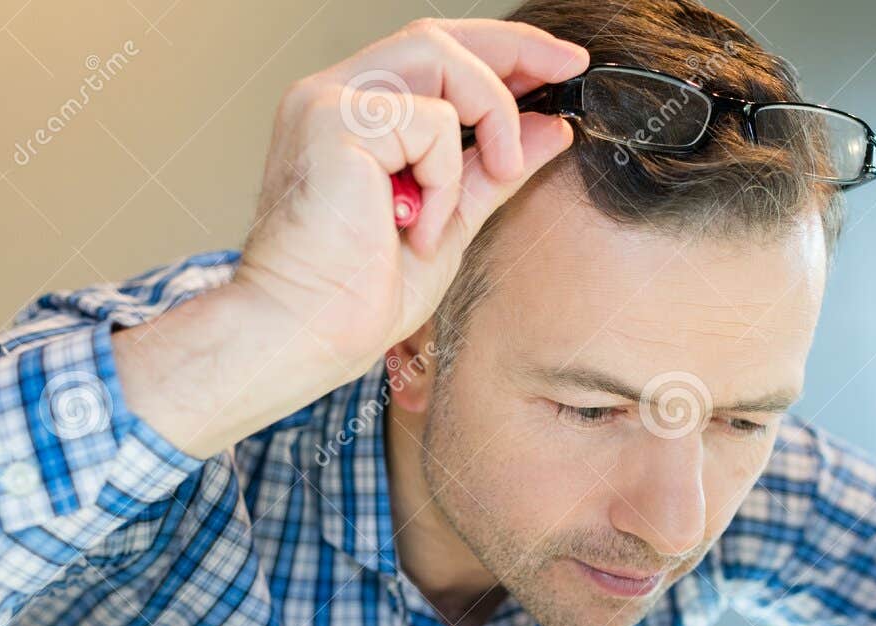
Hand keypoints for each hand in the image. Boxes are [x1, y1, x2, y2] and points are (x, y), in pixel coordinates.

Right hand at [118, 18, 586, 457]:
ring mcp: (327, 103)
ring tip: (488, 182)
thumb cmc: (356, 296)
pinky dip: (445, 181)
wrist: (307, 336)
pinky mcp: (333, 122)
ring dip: (487, 119)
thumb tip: (548, 128)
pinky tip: (418, 227)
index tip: (561, 67)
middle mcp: (332, 97)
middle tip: (567, 73)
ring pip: (440, 61)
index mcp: (352, 117)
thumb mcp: (450, 222)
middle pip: (437, 39)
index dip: (501, 52)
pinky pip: (430, 123)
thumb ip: (492, 171)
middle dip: (513, 51)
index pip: (433, 57)